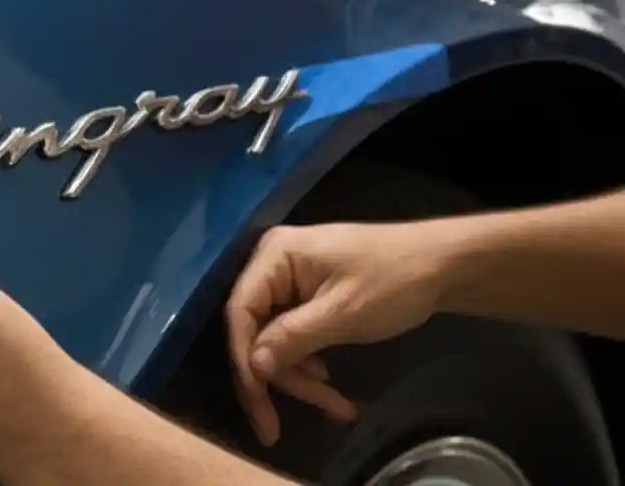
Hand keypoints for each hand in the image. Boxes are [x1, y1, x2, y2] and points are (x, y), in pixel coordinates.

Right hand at [225, 222, 453, 444]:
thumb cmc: (395, 281)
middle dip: (279, 378)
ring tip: (337, 406)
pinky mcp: (305, 295)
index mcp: (275, 255)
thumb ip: (293, 338)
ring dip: (299, 377)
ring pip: (275, 339)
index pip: (240, 312)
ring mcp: (289, 280)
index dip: (245, 362)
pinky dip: (308, 363)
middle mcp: (273, 264)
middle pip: (255, 330)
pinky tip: (330, 385)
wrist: (443, 265)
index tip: (260, 408)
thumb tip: (253, 366)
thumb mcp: (344, 313)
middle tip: (284, 427)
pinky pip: (293, 334)